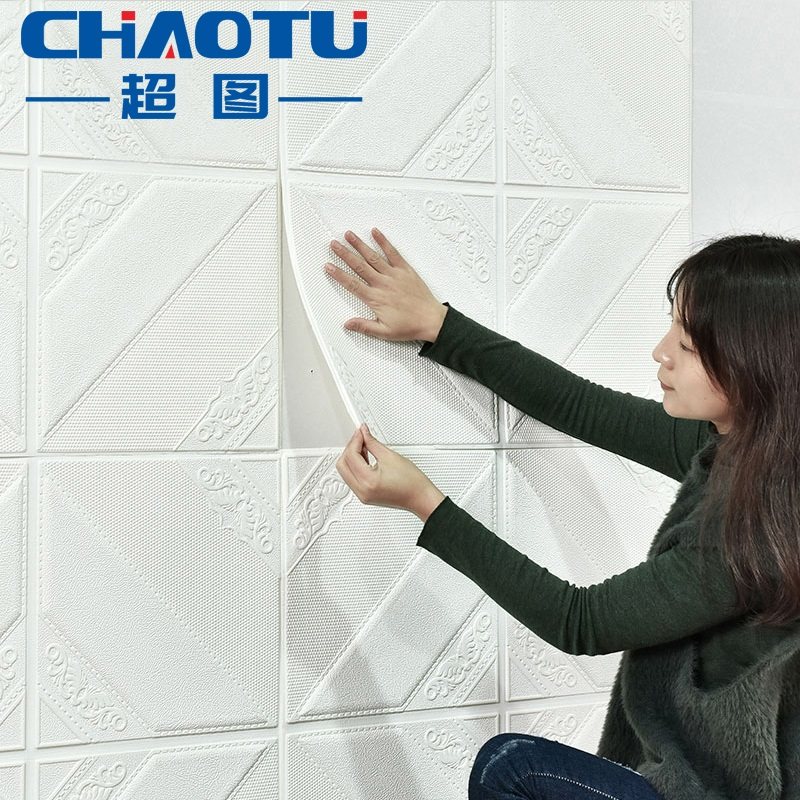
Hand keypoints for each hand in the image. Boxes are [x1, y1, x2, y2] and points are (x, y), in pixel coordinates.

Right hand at [324, 228, 447, 342]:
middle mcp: (382, 284)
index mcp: (375, 299)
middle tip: (333, 244)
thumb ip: (364, 326)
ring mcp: (394, 275)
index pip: (352, 284)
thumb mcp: (384, 332)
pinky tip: (375, 232)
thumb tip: (347, 324)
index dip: (338, 274)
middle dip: (344, 254)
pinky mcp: (405, 270)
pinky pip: (393, 253)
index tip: (328, 266)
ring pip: (373, 257)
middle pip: (359, 266)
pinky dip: (383, 242)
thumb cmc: (409, 326)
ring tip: (348, 235)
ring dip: (360, 245)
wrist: (431, 320)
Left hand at [336, 423, 445, 521]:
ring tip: (365, 447)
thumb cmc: (412, 483)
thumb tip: (364, 433)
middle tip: (361, 438)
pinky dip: (355, 466)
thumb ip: (373, 443)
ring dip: (351, 457)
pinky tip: (365, 458)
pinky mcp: (364, 496)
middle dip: (350, 449)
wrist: (420, 498)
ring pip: (345, 471)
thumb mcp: (390, 456)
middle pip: (342, 465)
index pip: (351, 456)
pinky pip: (352, 478)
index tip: (361, 432)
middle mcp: (362, 491)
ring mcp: (362, 495)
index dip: (355, 440)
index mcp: (368, 481)